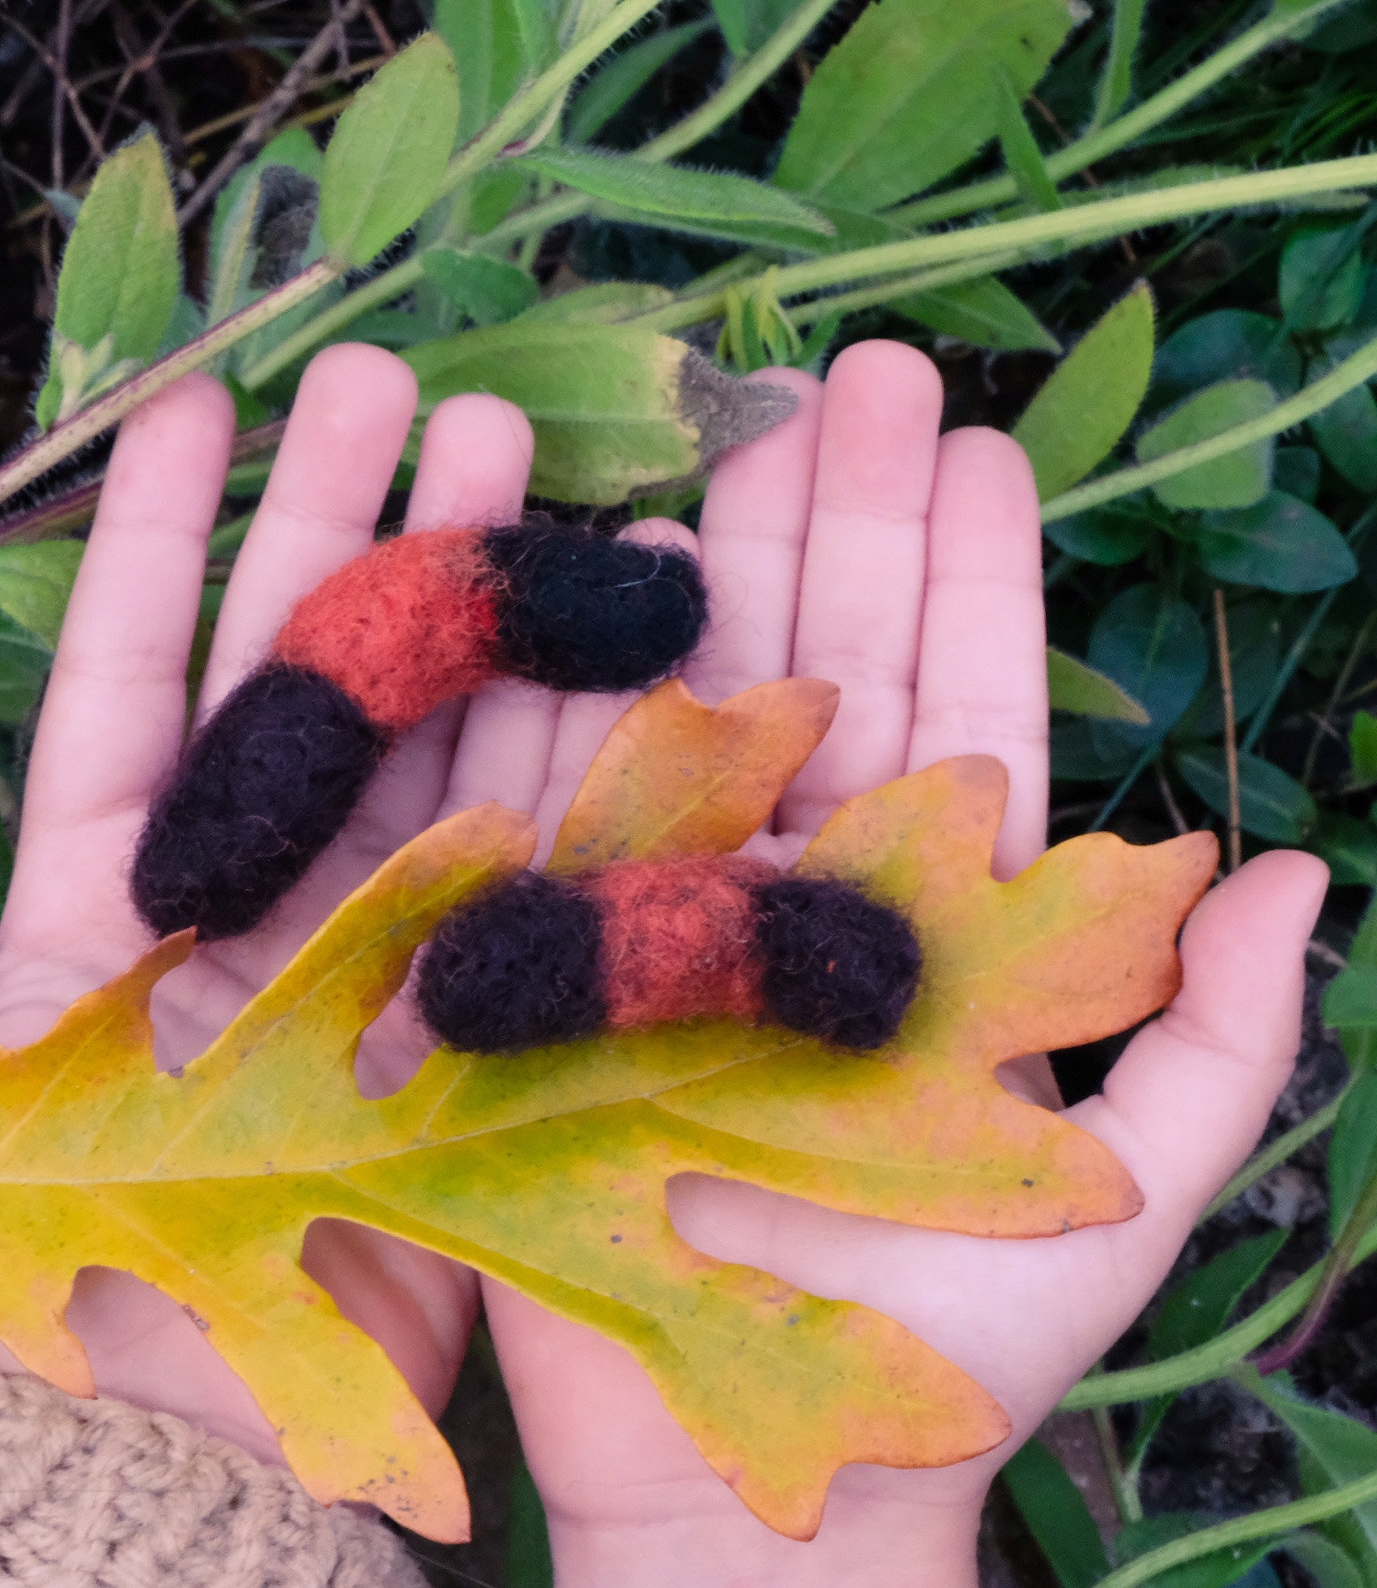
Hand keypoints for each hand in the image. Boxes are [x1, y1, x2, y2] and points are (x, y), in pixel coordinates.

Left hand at [0, 344, 558, 1464]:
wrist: (227, 1432)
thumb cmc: (63, 1278)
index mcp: (133, 889)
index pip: (150, 678)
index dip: (171, 543)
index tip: (207, 405)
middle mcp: (271, 884)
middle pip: (312, 670)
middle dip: (346, 520)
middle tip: (403, 384)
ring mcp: (397, 924)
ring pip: (435, 722)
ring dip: (465, 589)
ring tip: (509, 451)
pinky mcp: (500, 981)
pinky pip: (541, 837)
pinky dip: (574, 727)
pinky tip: (612, 618)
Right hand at [480, 342, 1329, 1586]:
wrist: (752, 1480)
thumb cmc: (949, 1354)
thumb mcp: (1129, 1195)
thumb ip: (1217, 1037)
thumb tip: (1310, 862)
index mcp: (934, 915)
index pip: (962, 708)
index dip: (974, 573)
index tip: (984, 444)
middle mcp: (797, 888)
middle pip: (829, 668)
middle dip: (848, 518)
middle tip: (864, 373)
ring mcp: (669, 909)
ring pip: (699, 697)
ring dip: (723, 558)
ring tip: (743, 416)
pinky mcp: (557, 958)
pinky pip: (560, 791)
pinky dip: (580, 676)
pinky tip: (604, 562)